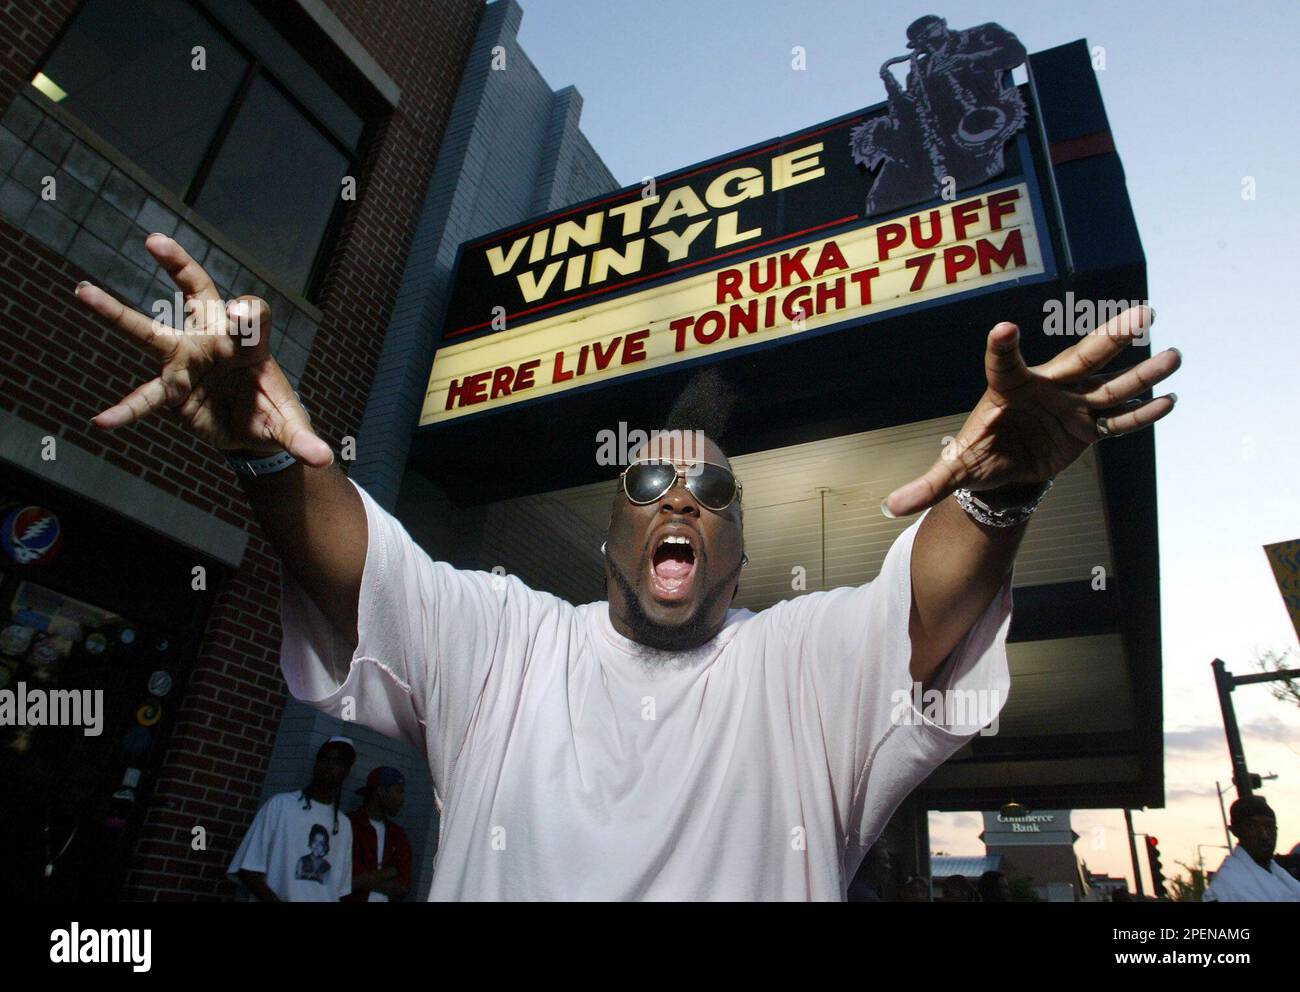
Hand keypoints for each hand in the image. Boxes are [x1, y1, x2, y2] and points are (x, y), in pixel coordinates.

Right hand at [74, 234, 331, 464]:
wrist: (251, 433)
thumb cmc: (272, 416)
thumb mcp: (290, 427)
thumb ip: (303, 440)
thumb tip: (323, 458)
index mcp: (250, 344)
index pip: (253, 315)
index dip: (250, 313)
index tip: (247, 314)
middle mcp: (214, 341)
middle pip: (197, 292)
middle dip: (178, 266)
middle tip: (155, 240)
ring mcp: (187, 361)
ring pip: (150, 330)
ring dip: (116, 312)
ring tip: (82, 290)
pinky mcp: (172, 388)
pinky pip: (145, 396)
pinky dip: (127, 410)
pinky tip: (103, 422)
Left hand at [885, 305, 1178, 516]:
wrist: (1005, 468)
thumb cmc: (979, 456)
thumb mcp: (953, 470)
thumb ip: (925, 486)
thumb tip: (887, 508)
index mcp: (1007, 390)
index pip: (1003, 363)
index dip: (1002, 347)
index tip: (1005, 326)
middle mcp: (1046, 388)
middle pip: (1080, 358)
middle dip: (1110, 337)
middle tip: (1141, 313)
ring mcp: (1071, 405)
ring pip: (1110, 386)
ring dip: (1141, 375)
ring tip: (1174, 355)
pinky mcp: (1088, 428)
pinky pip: (1118, 422)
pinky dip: (1141, 416)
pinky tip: (1170, 401)